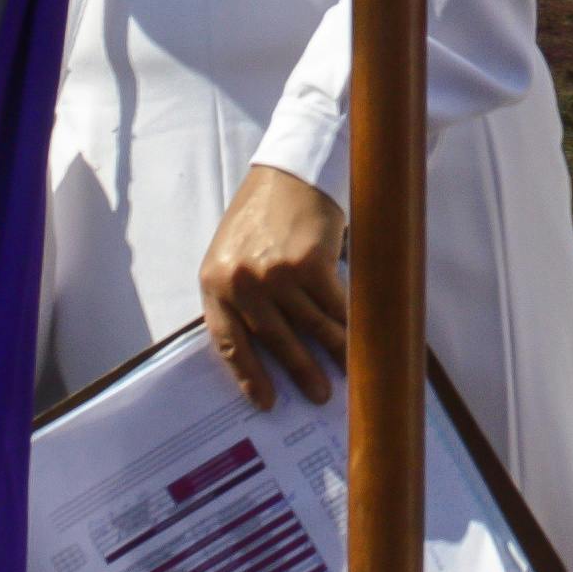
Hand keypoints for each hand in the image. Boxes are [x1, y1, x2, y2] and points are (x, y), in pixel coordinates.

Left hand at [197, 166, 346, 409]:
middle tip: (318, 394)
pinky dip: (349, 325)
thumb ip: (241, 294)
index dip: (249, 375)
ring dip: (332, 353)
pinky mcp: (309, 264)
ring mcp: (275, 274)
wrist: (290, 170)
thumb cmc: (263, 214)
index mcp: (215, 282)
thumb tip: (271, 348)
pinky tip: (358, 338)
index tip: (267, 401)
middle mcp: (241, 281)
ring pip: (310, 326)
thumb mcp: (234, 253)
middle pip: (275, 340)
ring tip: (345, 371)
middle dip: (300, 371)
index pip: (229, 342)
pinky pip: (333, 306)